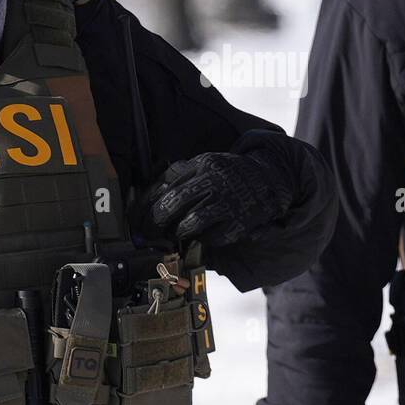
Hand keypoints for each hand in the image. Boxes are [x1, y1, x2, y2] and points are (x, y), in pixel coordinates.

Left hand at [140, 149, 294, 247]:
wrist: (268, 179)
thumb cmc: (228, 175)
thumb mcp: (205, 164)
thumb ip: (180, 176)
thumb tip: (147, 199)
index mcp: (202, 164)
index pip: (164, 184)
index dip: (146, 205)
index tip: (137, 218)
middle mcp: (215, 181)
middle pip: (173, 204)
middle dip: (155, 222)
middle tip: (148, 232)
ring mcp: (228, 203)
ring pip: (190, 223)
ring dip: (176, 232)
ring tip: (174, 233)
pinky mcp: (238, 223)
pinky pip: (210, 238)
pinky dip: (200, 239)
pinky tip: (199, 236)